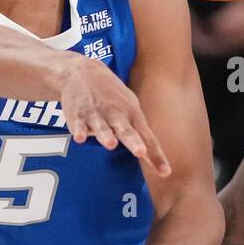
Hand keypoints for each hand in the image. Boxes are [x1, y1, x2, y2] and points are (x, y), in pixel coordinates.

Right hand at [58, 52, 170, 176]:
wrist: (83, 72)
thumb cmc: (112, 96)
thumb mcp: (131, 109)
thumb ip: (140, 135)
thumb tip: (154, 159)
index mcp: (133, 115)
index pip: (147, 138)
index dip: (156, 156)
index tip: (165, 172)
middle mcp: (117, 115)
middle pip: (127, 131)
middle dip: (134, 142)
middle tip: (140, 151)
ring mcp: (97, 114)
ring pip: (102, 127)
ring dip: (106, 136)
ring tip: (111, 144)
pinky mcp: (78, 114)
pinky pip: (79, 124)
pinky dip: (80, 130)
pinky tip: (80, 138)